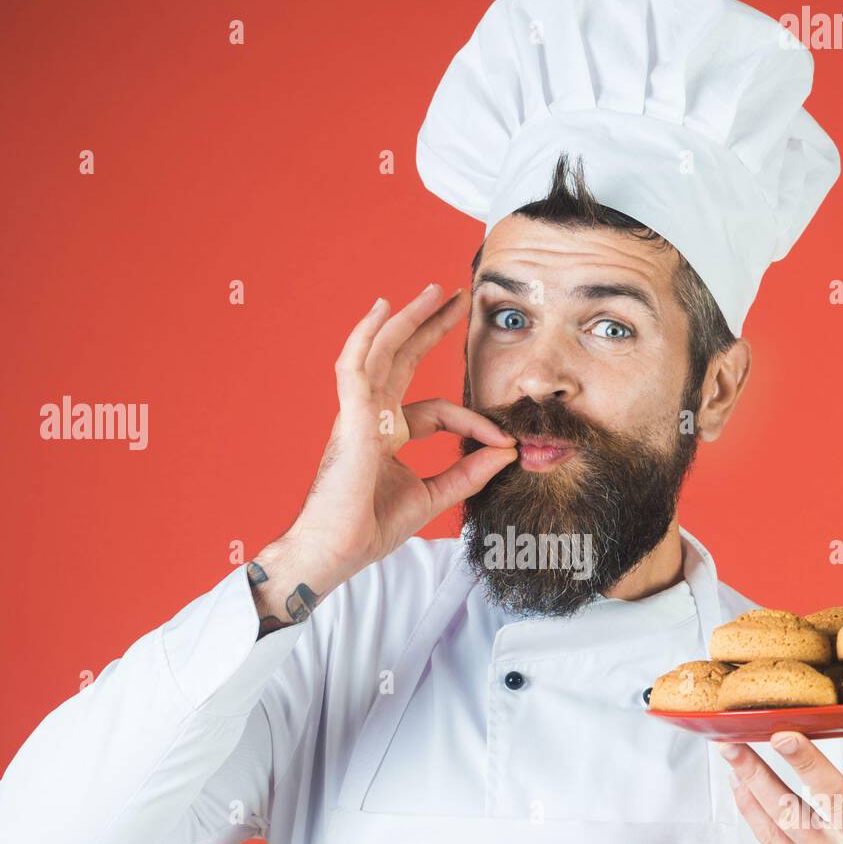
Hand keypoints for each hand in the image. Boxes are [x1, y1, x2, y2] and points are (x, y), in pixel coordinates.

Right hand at [250, 283, 516, 631]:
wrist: (335, 552)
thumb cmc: (368, 528)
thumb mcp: (432, 497)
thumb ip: (468, 474)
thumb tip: (507, 451)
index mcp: (386, 434)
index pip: (439, 410)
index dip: (475, 422)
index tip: (507, 441)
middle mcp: (370, 417)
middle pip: (403, 360)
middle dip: (429, 328)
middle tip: (455, 298)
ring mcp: (356, 415)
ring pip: (383, 353)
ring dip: (408, 320)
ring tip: (433, 292)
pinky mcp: (349, 419)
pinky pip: (356, 367)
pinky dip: (367, 336)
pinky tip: (382, 310)